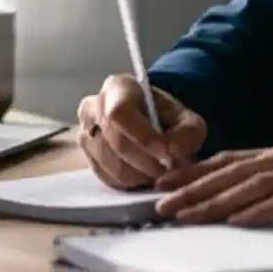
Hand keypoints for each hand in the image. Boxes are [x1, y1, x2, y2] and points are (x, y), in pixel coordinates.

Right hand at [77, 75, 206, 188]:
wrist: (149, 126)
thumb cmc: (166, 118)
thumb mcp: (187, 119)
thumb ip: (187, 133)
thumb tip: (172, 152)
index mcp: (117, 88)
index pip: (120, 113)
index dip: (142, 136)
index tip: (166, 153)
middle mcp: (93, 108)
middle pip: (115, 142)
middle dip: (145, 162)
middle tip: (168, 172)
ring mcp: (85, 135)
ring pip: (110, 164)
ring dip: (138, 176)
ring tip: (158, 174)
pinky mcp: (87, 159)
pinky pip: (106, 178)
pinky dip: (129, 183)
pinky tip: (144, 176)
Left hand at [154, 142, 272, 241]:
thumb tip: (242, 200)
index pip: (229, 160)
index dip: (193, 171)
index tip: (162, 183)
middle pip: (233, 172)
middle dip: (193, 189)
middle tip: (160, 205)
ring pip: (254, 186)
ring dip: (216, 202)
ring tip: (187, 216)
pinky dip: (263, 211)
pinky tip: (239, 221)